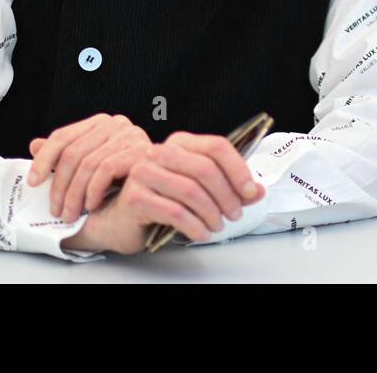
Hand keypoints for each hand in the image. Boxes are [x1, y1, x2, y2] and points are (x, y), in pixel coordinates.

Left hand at [27, 113, 153, 220]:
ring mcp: (131, 135)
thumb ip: (65, 154)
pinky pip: (107, 170)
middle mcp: (116, 124)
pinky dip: (94, 190)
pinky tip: (91, 204)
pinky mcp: (142, 152)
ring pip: (88, 164)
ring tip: (70, 213)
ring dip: (74, 194)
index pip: (62, 136)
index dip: (43, 160)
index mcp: (100, 122)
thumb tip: (34, 145)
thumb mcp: (90, 164)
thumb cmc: (125, 177)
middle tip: (55, 209)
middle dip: (59, 186)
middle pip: (73, 152)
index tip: (33, 182)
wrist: (162, 187)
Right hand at [61, 131, 264, 254]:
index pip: (216, 147)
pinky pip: (175, 212)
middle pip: (205, 169)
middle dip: (227, 196)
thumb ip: (228, 188)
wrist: (118, 220)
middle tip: (234, 214)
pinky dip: (194, 226)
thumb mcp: (198, 191)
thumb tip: (257, 191)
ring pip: (191, 191)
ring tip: (217, 226)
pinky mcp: (136, 197)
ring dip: (211, 213)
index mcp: (179, 144)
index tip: (250, 191)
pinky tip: (200, 233)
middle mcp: (160, 153)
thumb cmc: (159, 201)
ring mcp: (144, 173)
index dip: (238, 169)